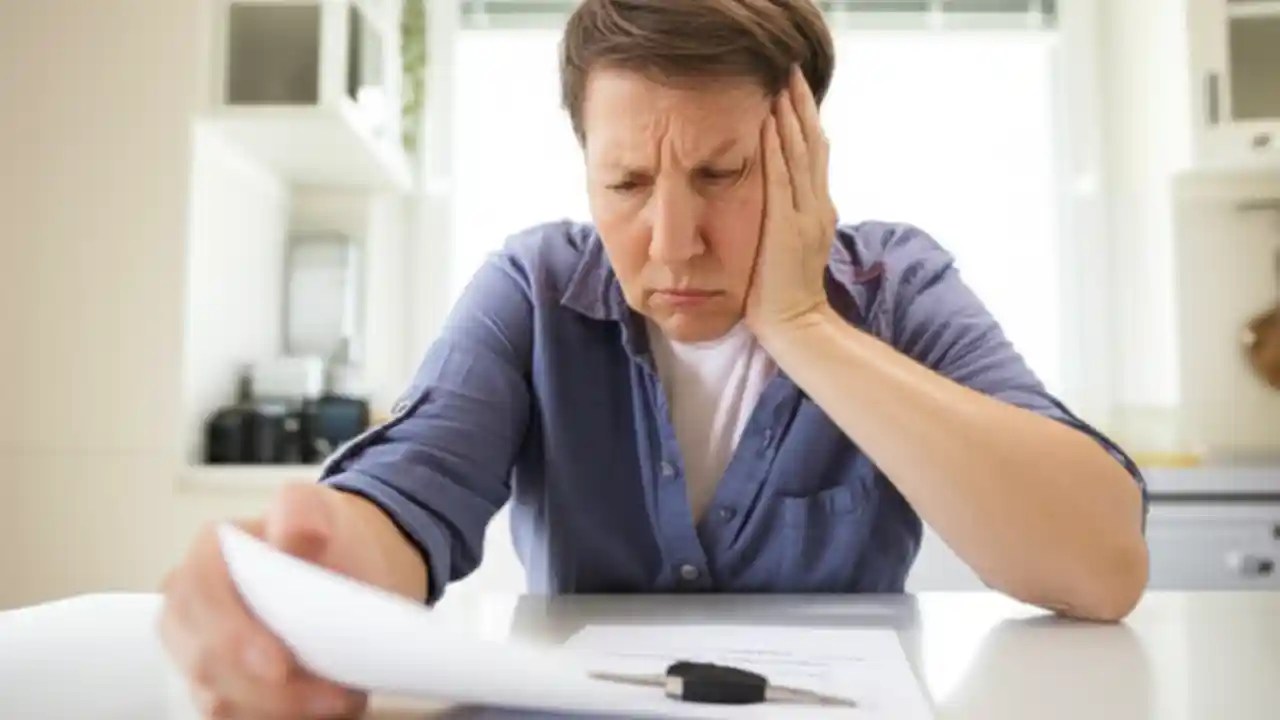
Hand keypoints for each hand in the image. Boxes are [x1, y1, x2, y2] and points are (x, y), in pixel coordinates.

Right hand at [159, 485, 383, 718]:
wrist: (346, 568)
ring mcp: (202, 658)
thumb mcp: (320, 510)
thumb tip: (294, 534)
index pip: (201, 602)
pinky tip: (326, 711)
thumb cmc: (326, 540)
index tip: (279, 666)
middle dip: (272, 692)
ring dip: (284, 712)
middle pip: (207, 666)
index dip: (234, 638)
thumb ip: (302, 512)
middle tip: (337, 696)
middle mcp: (189, 614)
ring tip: (344, 700)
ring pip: (222, 704)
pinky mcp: (226, 692)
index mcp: (205, 561)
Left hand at [745, 65, 838, 345]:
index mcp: (818, 211)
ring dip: (790, 117)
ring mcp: (804, 215)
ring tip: (782, 84)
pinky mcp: (786, 226)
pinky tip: (770, 123)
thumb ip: (791, 222)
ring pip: (801, 154)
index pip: (814, 156)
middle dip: (800, 107)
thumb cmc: (785, 295)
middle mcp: (817, 206)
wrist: (796, 325)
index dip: (806, 122)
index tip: (794, 92)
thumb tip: (783, 204)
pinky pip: (781, 179)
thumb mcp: (792, 249)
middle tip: (791, 73)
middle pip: (813, 145)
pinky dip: (777, 149)